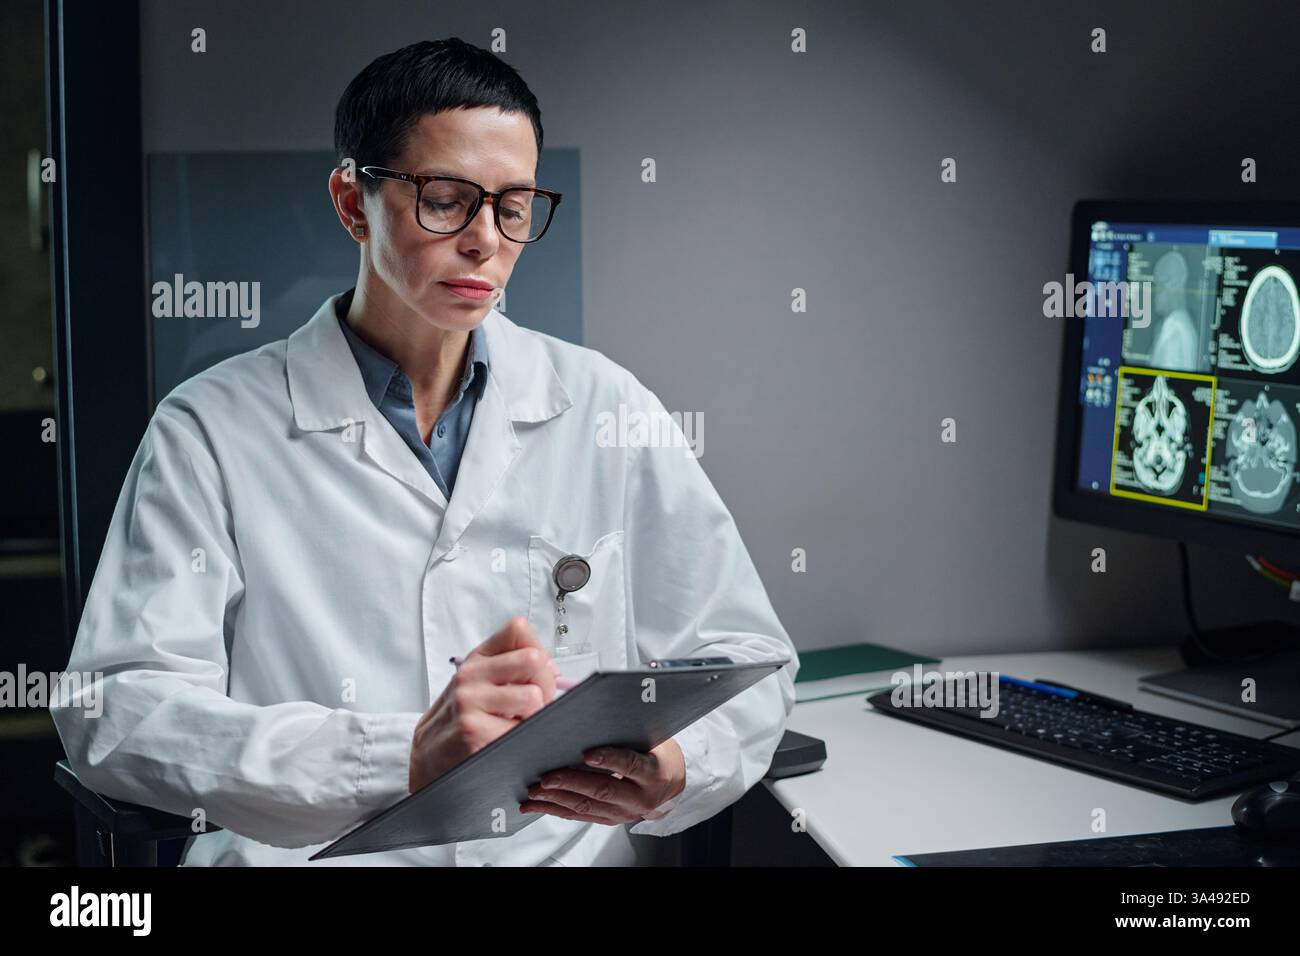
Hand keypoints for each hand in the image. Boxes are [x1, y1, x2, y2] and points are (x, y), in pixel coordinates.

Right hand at [408, 616, 557, 791]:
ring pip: (533, 697)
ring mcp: (470, 703)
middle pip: (533, 660)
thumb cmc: (461, 720)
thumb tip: (552, 669)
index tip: (534, 673)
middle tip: (532, 705)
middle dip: (544, 685)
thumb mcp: (479, 684)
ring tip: (516, 724)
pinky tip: (505, 741)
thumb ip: (513, 669)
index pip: (517, 629)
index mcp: (476, 660)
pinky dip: (523, 739)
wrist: (427, 757)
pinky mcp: (475, 733)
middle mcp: (470, 676)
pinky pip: (522, 730)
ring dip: (533, 716)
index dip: (538, 651)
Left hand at [519, 738, 685, 823]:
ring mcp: (624, 812)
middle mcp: (640, 797)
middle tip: (546, 777)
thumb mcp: (651, 737)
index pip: (630, 765)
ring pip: (587, 807)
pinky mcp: (610, 820)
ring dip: (557, 799)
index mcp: (653, 772)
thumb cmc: (657, 753)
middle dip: (571, 783)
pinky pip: (581, 816)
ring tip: (534, 792)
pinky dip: (556, 810)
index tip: (588, 754)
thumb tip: (589, 708)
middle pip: (603, 791)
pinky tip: (539, 804)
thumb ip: (625, 729)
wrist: (671, 783)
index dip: (609, 760)